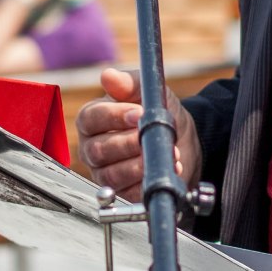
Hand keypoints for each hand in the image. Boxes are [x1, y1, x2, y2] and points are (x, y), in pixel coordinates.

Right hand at [76, 67, 199, 200]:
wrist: (181, 141)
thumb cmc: (157, 113)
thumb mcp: (149, 92)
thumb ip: (130, 84)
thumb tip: (108, 76)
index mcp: (93, 120)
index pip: (90, 119)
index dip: (112, 117)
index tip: (138, 113)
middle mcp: (93, 148)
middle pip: (98, 150)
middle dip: (128, 144)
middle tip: (150, 136)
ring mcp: (104, 173)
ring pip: (111, 175)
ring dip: (140, 165)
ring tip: (166, 153)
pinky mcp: (121, 193)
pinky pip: (128, 194)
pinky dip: (147, 183)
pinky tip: (167, 170)